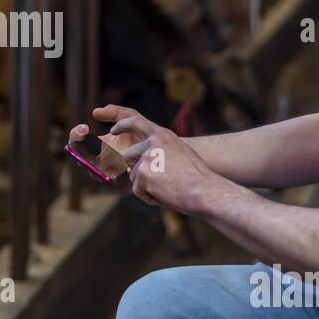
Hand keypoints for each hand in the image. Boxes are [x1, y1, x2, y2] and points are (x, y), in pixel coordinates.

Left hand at [90, 104, 217, 211]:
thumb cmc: (197, 177)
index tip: (114, 130)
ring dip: (146, 186)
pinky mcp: (143, 174)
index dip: (122, 125)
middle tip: (157, 181)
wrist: (205, 191)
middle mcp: (153, 142)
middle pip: (128, 156)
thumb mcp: (180, 152)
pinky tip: (165, 195)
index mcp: (163, 135)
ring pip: (134, 176)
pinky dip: (149, 197)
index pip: (136, 121)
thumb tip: (144, 159)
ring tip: (168, 188)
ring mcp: (146, 158)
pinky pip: (137, 190)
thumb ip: (162, 150)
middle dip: (137, 170)